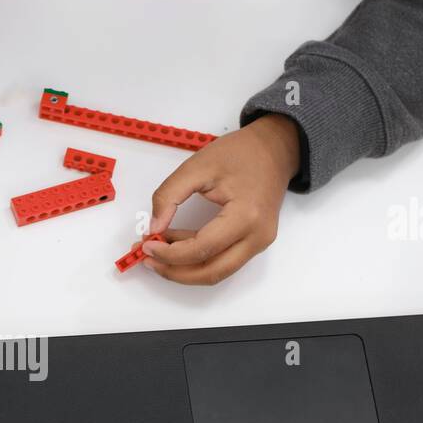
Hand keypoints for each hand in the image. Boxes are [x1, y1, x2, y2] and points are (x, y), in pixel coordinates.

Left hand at [141, 114, 300, 284]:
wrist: (274, 149)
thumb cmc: (240, 153)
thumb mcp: (196, 166)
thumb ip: (169, 196)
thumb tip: (154, 227)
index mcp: (246, 215)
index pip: (202, 249)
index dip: (170, 253)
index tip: (148, 245)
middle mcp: (257, 236)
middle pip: (211, 272)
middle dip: (175, 271)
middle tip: (148, 259)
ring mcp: (259, 243)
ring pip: (216, 272)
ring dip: (185, 269)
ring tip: (158, 252)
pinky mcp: (255, 243)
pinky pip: (223, 261)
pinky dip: (197, 259)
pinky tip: (177, 245)